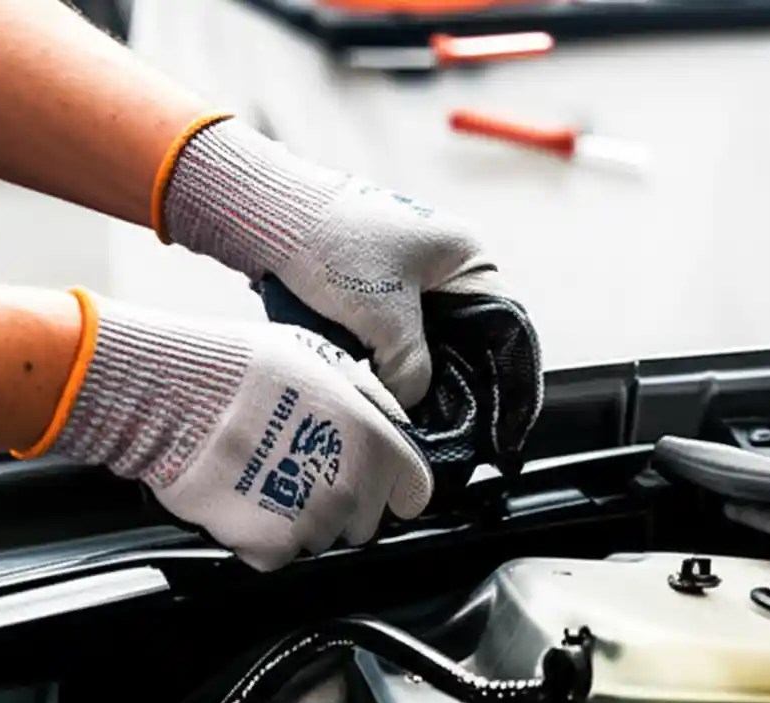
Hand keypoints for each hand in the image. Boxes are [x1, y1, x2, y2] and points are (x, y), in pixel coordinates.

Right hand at [50, 290, 432, 570]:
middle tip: (299, 471)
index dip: (390, 487)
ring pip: (319, 539)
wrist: (179, 395)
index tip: (371, 483)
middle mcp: (353, 487)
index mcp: (377, 441)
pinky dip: (259, 540)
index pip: (414, 490)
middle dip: (338, 504)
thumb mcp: (325, 358)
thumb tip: (390, 417)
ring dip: (297, 520)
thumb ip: (368, 399)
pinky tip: (242, 501)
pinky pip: (276, 556)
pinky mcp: (270, 548)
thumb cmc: (246, 367)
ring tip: (263, 479)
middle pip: (363, 522)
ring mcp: (313, 522)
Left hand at [161, 117, 510, 407]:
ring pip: (429, 340)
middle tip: (446, 422)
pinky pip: (397, 333)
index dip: (501, 375)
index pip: (504, 326)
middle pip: (466, 338)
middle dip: (453, 379)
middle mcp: (446, 264)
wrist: (265, 215)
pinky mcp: (377, 286)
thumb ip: (412, 371)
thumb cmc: (333, 249)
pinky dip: (390, 358)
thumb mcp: (383, 319)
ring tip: (410, 408)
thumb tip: (411, 409)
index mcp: (467, 257)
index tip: (494, 419)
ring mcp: (410, 273)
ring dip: (416, 371)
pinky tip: (381, 385)